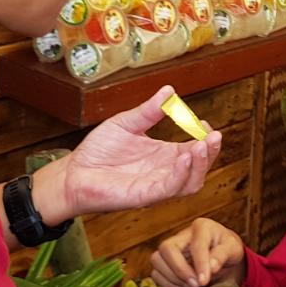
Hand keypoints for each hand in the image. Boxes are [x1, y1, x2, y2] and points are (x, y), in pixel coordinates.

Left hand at [62, 85, 221, 216]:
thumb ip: (149, 111)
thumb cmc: (97, 151)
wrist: (72, 173)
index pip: (194, 149)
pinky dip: (181, 174)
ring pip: (191, 182)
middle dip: (210, 152)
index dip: (205, 138)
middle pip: (199, 167)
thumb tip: (169, 90)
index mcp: (164, 155)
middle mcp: (164, 172)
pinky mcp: (144, 196)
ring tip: (203, 145)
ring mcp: (156, 186)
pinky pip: (169, 189)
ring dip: (201, 165)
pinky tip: (184, 157)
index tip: (205, 124)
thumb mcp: (126, 123)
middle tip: (213, 135)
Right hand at [151, 218, 245, 286]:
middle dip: (179, 270)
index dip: (200, 264)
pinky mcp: (165, 261)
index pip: (196, 245)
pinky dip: (168, 284)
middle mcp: (182, 235)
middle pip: (167, 248)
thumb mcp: (233, 249)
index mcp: (202, 227)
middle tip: (195, 284)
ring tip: (191, 286)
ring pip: (157, 260)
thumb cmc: (226, 247)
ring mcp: (171, 247)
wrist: (221, 252)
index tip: (204, 281)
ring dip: (172, 278)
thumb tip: (211, 267)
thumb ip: (222, 256)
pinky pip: (156, 273)